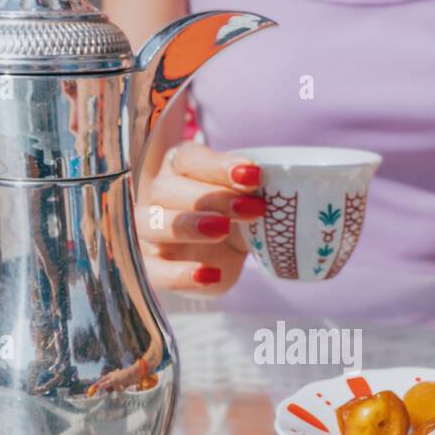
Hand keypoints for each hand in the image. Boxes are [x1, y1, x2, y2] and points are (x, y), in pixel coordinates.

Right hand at [136, 141, 264, 293]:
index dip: (219, 166)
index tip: (254, 175)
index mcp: (180, 169)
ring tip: (223, 231)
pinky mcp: (152, 269)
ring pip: (150, 223)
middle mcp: (158, 197)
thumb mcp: (246, 202)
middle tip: (250, 208)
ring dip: (186, 226)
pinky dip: (180, 274)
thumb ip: (254, 191)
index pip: (190, 159)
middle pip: (167, 189)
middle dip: (210, 196)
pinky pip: (154, 271)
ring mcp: (149, 234)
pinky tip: (210, 274)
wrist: (218, 259)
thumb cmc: (232, 219)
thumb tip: (285, 184)